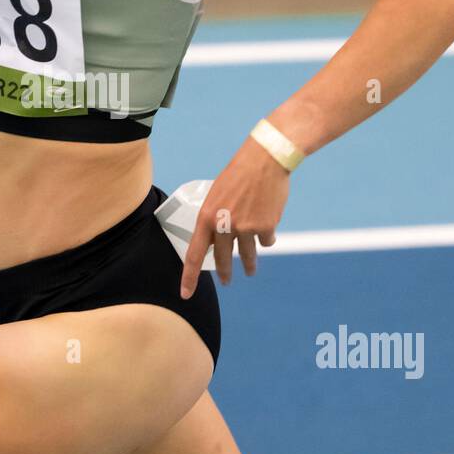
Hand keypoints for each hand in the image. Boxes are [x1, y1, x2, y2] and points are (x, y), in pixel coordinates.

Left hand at [179, 135, 290, 296]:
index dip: (189, 277)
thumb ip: (216, 218)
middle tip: (226, 282)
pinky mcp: (266, 227)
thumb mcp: (218, 195)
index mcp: (206, 216)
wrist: (265, 160)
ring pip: (247, 254)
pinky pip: (266, 240)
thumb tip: (218, 241)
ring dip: (249, 265)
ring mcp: (246, 228)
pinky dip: (267, 235)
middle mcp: (224, 225)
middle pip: (222, 259)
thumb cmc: (240, 174)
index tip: (185, 294)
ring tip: (250, 271)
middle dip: (225, 273)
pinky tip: (268, 221)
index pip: (194, 254)